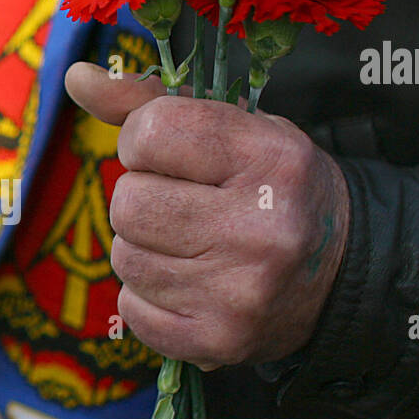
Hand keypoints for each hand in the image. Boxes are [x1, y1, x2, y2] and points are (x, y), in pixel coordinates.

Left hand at [65, 61, 350, 368]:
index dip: (144, 141)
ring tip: (190, 246)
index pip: (151, 132)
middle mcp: (260, 228)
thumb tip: (76, 78)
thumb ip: (152, 102)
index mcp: (270, 159)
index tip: (171, 156)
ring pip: (125, 257)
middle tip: (182, 205)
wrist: (342, 273)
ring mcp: (240, 292)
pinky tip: (189, 284)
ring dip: (143, 248)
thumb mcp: (236, 129)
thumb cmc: (273, 187)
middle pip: (128, 202)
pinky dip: (147, 296)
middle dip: (142, 199)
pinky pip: (133, 309)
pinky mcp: (218, 341)